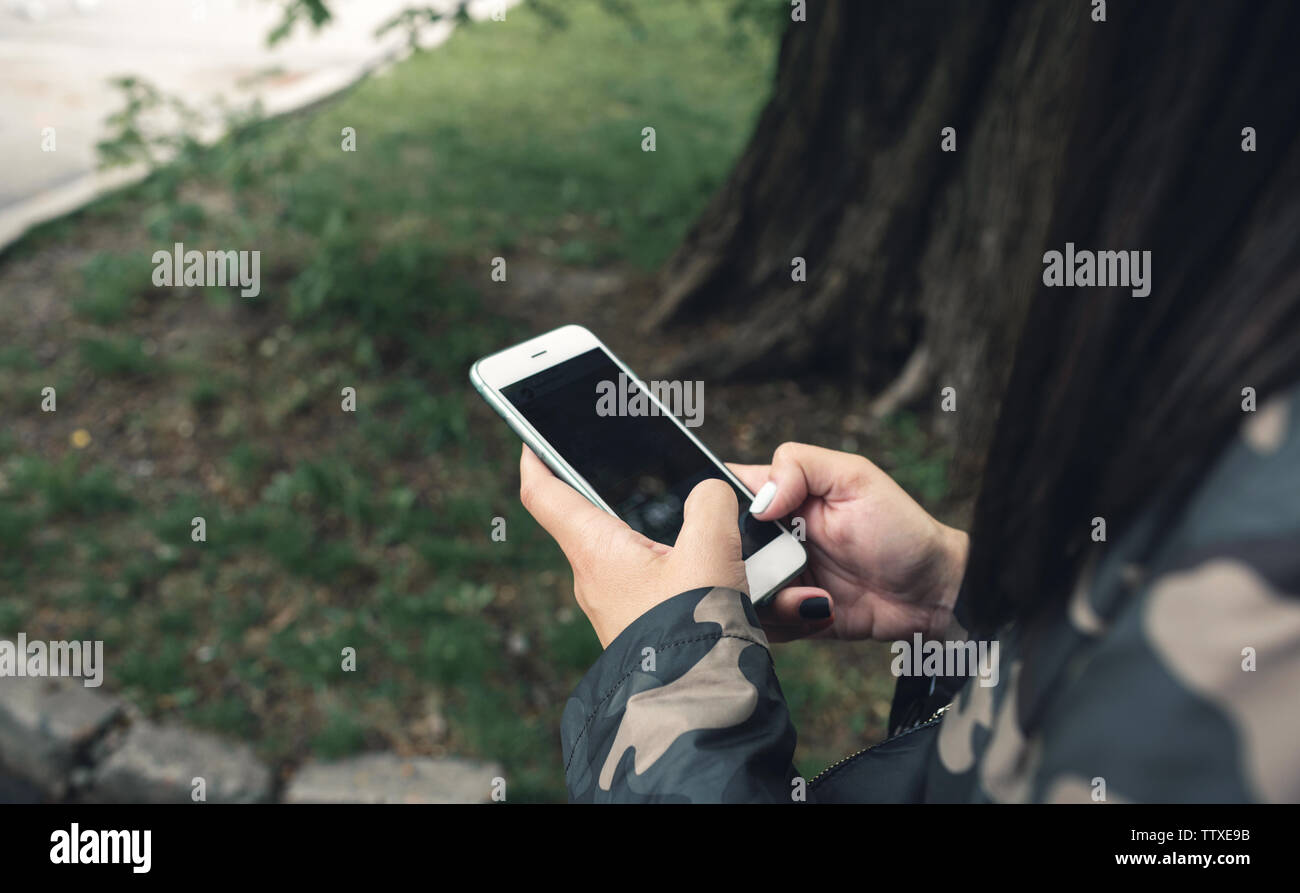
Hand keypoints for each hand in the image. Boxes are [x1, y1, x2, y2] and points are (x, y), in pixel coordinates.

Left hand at [519, 445, 767, 647]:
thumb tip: (707, 493)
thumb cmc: (693, 630)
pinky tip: (698, 562)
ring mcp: (613, 606)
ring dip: (642, 529)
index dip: (534, 457)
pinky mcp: (637, 626)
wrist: (696, 708)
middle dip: (604, 489)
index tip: (530, 436)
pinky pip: (643, 580)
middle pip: (587, 518)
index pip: (544, 493)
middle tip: (623, 461)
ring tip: (682, 512)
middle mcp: (592, 578)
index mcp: (594, 549)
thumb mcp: (711, 549)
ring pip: (621, 552)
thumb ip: (710, 503)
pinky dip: (662, 560)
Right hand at [730, 442, 967, 642]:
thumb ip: (800, 466)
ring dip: (769, 599)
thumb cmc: (901, 529)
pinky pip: (759, 624)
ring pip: (734, 592)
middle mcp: (769, 538)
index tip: (720, 525)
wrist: (932, 593)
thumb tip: (757, 499)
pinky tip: (819, 613)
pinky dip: (784, 623)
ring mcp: (776, 578)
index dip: (709, 507)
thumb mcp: (855, 478)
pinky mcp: (788, 615)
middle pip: (718, 551)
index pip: (720, 493)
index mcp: (779, 496)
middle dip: (740, 566)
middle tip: (777, 569)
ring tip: (815, 595)